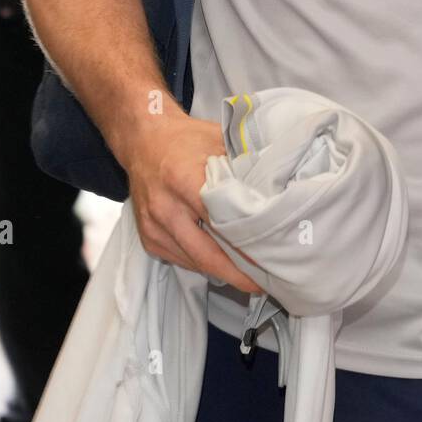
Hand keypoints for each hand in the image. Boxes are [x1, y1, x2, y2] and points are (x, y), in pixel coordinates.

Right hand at [119, 111, 263, 294]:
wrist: (143, 140)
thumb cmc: (186, 139)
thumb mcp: (219, 141)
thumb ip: (245, 164)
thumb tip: (278, 188)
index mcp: (183, 179)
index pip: (221, 221)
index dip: (247, 242)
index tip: (271, 254)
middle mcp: (165, 207)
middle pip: (207, 253)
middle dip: (238, 273)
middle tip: (266, 281)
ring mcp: (154, 226)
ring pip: (195, 262)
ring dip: (223, 271)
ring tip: (253, 276)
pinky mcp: (149, 239)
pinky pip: (182, 260)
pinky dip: (204, 264)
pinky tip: (225, 264)